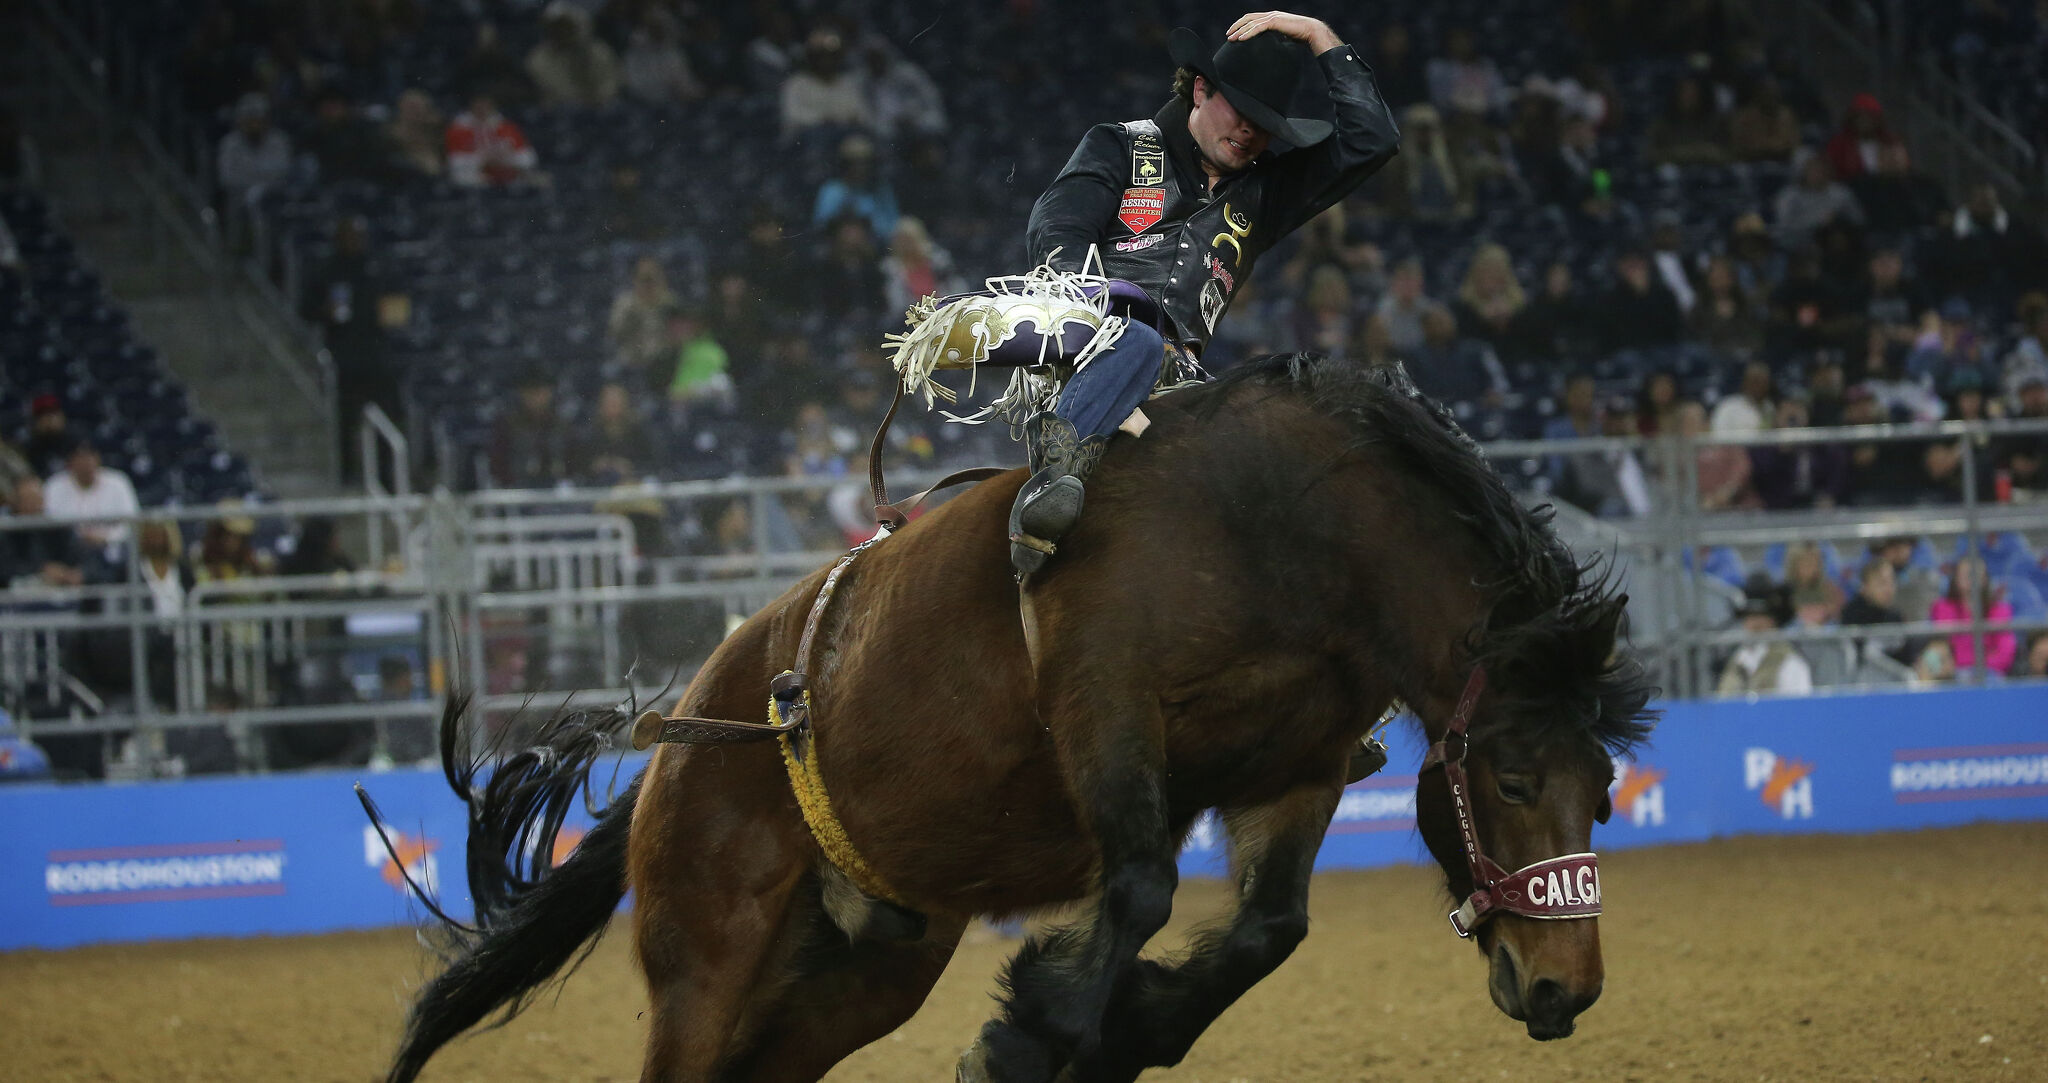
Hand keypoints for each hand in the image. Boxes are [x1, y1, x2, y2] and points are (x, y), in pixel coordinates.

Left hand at [1227, 11, 1341, 51]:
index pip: (1253, 18)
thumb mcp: (1283, 37)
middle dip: (1236, 26)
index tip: (1234, 33)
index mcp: (1272, 17)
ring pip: (1251, 22)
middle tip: (1228, 35)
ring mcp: (1273, 17)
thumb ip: (1275, 39)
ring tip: (1231, 38)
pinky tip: (1241, 39)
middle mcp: (1271, 14)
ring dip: (1239, 30)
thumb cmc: (1300, 36)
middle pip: (1248, 18)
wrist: (1311, 32)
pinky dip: (1248, 33)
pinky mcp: (1275, 22)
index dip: (1242, 24)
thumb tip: (1269, 48)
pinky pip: (1258, 27)